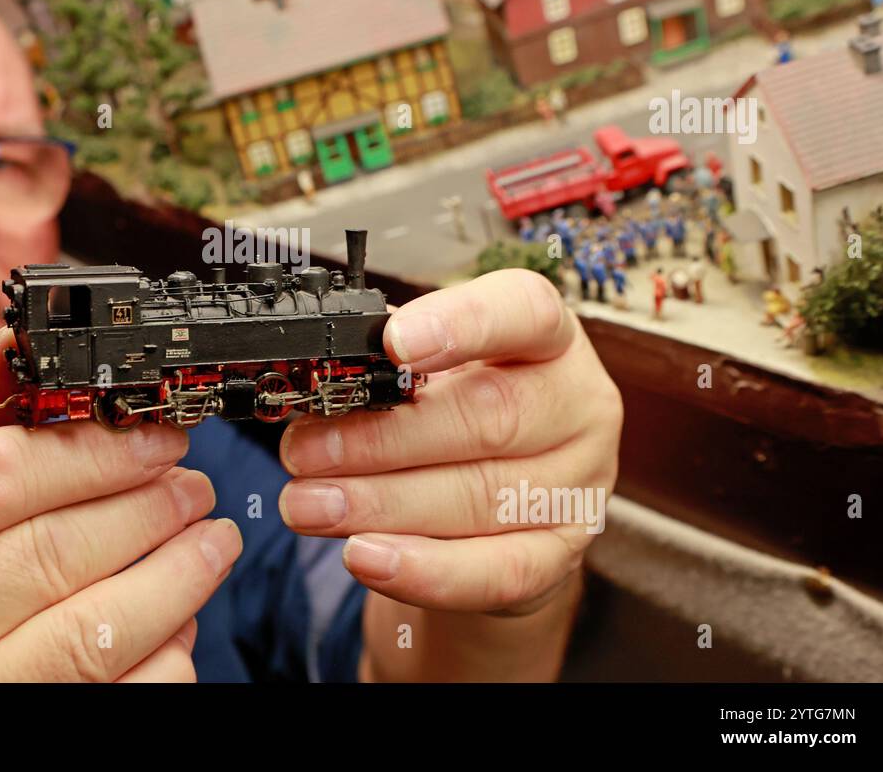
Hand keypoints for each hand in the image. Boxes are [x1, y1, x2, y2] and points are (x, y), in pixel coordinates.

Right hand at [0, 329, 240, 681]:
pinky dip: (161, 655)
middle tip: (188, 480)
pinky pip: (110, 699)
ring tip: (208, 538)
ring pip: (93, 633)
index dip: (89, 452)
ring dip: (175, 576)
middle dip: (146, 506)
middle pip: (51, 553)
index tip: (150, 433)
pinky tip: (175, 620)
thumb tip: (16, 346)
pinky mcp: (0, 743)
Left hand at [278, 269, 619, 616]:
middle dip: (382, 437)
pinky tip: (364, 556)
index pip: (524, 311)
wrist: (500, 495)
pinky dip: (423, 569)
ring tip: (308, 505)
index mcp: (548, 337)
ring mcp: (577, 483)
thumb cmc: (460, 411)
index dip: (459, 324)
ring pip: (480, 496)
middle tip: (305, 450)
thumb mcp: (435, 372)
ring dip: (380, 504)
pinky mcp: (560, 554)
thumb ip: (388, 371)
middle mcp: (577, 404)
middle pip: (489, 416)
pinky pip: (495, 571)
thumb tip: (312, 390)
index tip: (392, 342)